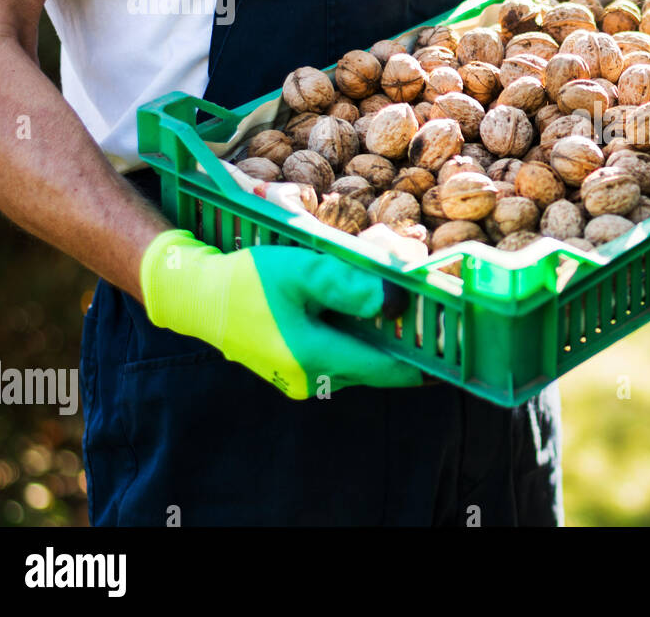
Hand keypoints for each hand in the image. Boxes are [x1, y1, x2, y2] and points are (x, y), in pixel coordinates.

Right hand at [140, 230, 420, 397]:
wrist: (195, 296)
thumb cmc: (247, 280)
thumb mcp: (301, 270)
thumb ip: (347, 284)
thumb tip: (390, 301)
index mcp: (315, 356)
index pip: (386, 368)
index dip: (423, 361)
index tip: (453, 349)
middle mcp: (311, 379)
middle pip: (374, 366)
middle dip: (402, 345)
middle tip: (433, 321)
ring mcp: (299, 379)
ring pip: (356, 362)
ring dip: (377, 341)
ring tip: (399, 310)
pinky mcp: (291, 370)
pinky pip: (337, 358)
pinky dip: (354, 340)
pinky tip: (360, 314)